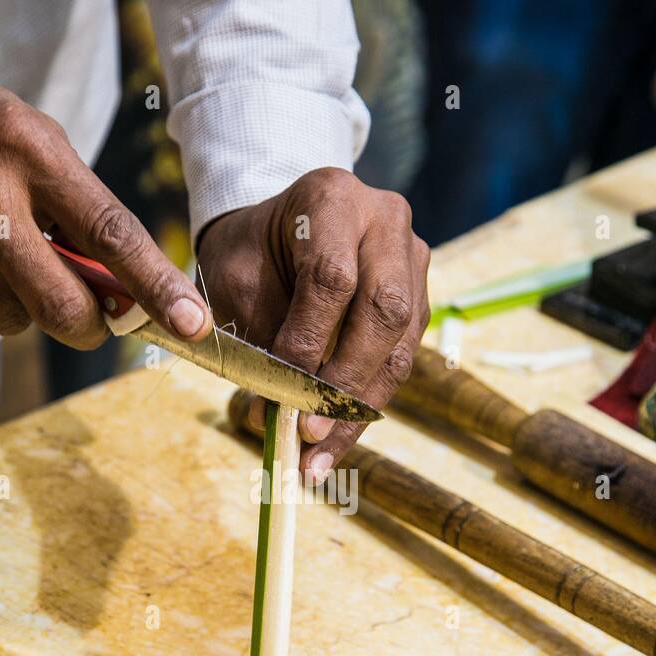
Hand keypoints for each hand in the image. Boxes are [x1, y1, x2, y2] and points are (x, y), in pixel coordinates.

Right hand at [0, 62, 211, 346]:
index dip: (156, 286)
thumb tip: (121, 280)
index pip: (111, 232)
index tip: (193, 323)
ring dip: (15, 299)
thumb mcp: (21, 135)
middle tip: (91, 318)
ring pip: (14, 319)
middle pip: (64, 307)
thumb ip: (72, 200)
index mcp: (27, 150)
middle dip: (88, 325)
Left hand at [197, 168, 429, 478]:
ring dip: (359, 409)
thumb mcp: (236, 278)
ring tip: (320, 457)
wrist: (279, 228)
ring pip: (401, 344)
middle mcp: (385, 221)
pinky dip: (366, 403)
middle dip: (345, 383)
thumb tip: (278, 414)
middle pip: (383, 312)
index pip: (331, 278)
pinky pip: (402, 357)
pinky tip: (336, 440)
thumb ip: (260, 334)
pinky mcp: (419, 296)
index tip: (281, 395)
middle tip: (309, 435)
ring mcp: (412, 258)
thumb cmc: (251, 251)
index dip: (308, 343)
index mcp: (332, 199)